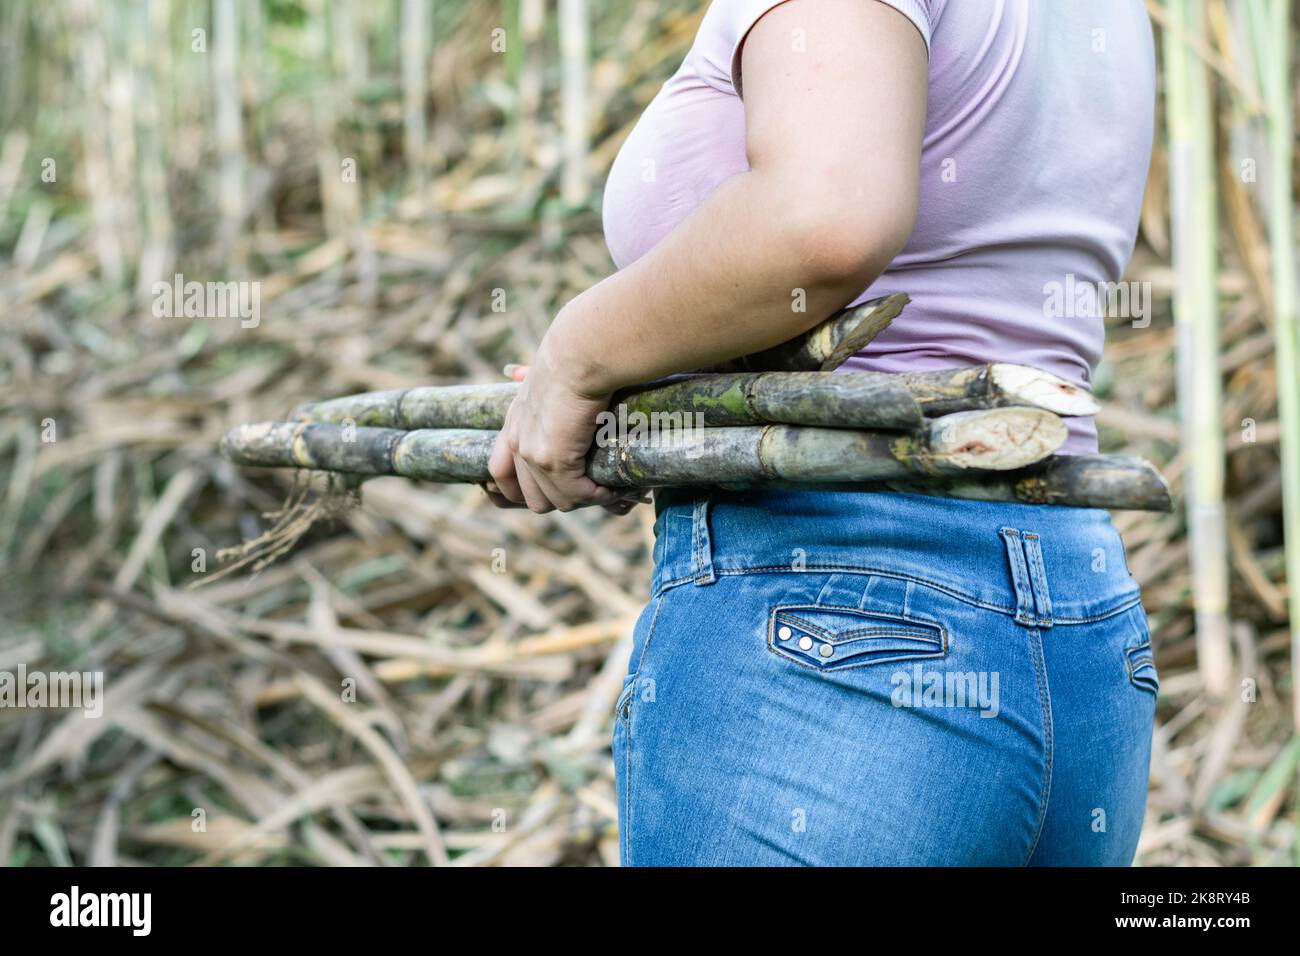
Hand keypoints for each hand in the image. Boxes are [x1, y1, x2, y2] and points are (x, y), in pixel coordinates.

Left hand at [486, 342, 631, 513]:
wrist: (581, 353)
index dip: (522, 492)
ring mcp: (533, 455)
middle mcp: (517, 443)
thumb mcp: (539, 371)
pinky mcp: (554, 460)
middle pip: (531, 497)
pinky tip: (617, 487)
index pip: (499, 475)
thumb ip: (525, 376)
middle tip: (591, 490)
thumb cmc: (572, 356)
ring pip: (557, 501)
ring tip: (609, 490)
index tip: (552, 492)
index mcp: (512, 424)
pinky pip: (578, 494)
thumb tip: (514, 372)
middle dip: (563, 499)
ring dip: (585, 500)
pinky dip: (600, 495)